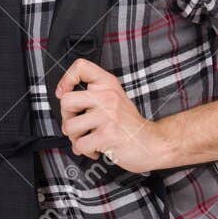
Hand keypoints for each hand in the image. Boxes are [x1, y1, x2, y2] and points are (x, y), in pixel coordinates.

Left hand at [56, 58, 170, 172]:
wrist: (153, 143)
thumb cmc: (130, 125)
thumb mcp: (115, 99)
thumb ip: (94, 95)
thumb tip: (64, 98)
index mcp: (109, 85)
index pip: (81, 67)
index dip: (66, 79)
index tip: (64, 92)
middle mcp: (108, 97)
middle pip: (66, 101)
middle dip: (66, 117)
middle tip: (77, 124)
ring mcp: (108, 116)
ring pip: (70, 126)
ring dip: (75, 138)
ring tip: (88, 138)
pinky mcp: (107, 135)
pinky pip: (80, 144)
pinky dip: (85, 151)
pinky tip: (96, 148)